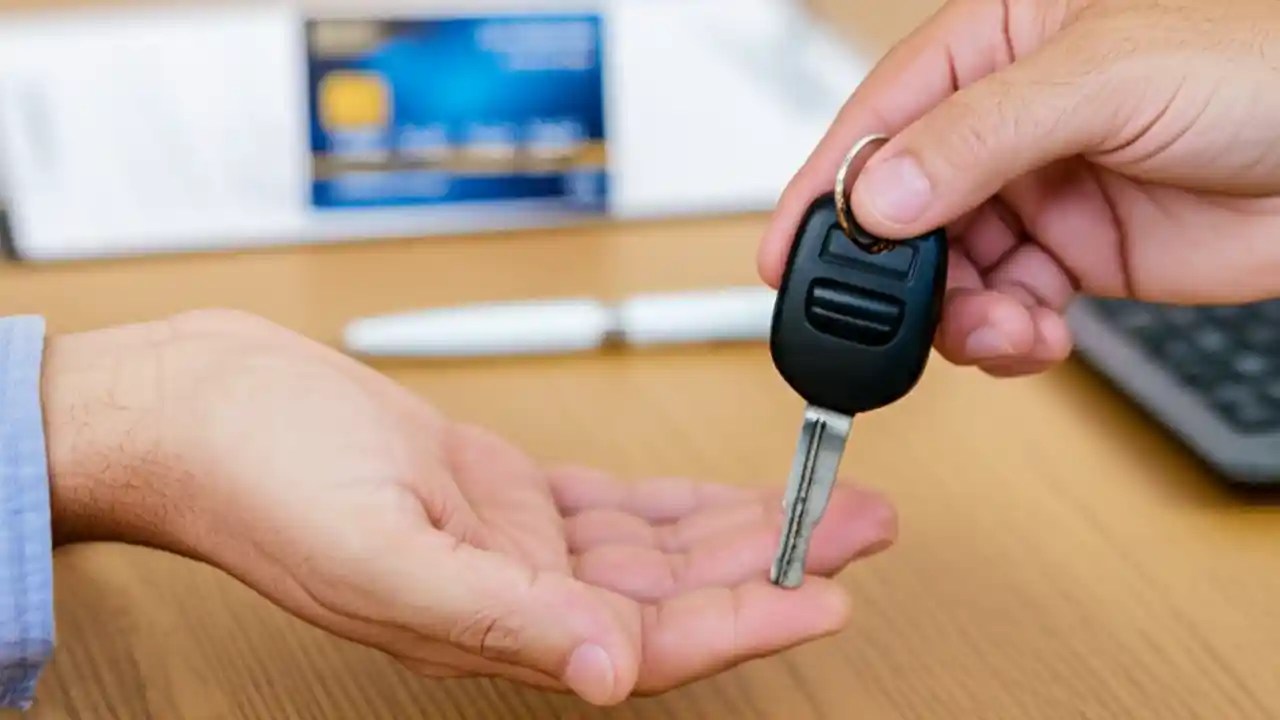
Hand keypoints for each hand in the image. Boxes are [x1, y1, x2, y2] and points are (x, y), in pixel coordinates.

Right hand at [41, 310, 894, 705]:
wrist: (204, 409)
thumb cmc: (263, 476)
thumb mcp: (379, 550)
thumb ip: (498, 616)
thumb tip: (609, 670)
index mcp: (490, 623)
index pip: (649, 640)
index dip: (745, 620)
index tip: (825, 592)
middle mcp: (513, 593)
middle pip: (674, 594)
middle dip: (774, 564)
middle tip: (861, 530)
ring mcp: (508, 543)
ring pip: (653, 549)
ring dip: (738, 528)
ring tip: (822, 507)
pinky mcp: (495, 493)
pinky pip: (605, 508)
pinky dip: (667, 502)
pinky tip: (718, 498)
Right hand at [761, 0, 1279, 376]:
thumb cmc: (1265, 66)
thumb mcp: (1106, 77)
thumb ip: (980, 136)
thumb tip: (879, 195)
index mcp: (998, 45)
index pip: (881, 114)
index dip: (825, 183)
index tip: (785, 248)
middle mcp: (1006, 122)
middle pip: (905, 205)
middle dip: (895, 269)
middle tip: (893, 315)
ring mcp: (1038, 193)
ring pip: (949, 269)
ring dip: (958, 314)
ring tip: (998, 327)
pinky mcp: (1074, 256)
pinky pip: (1005, 306)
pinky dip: (1007, 335)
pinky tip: (1035, 335)